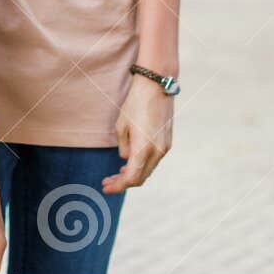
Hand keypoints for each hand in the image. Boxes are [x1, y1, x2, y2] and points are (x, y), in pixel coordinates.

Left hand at [104, 73, 174, 193]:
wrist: (157, 86)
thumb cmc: (135, 103)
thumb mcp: (121, 126)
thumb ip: (123, 147)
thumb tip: (125, 158)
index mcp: (143, 149)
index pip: (130, 178)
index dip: (117, 186)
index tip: (105, 187)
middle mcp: (157, 152)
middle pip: (140, 177)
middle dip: (123, 182)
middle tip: (108, 182)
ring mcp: (165, 147)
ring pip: (148, 170)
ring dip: (133, 174)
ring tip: (117, 173)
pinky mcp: (167, 142)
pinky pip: (154, 160)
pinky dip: (142, 164)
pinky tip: (130, 161)